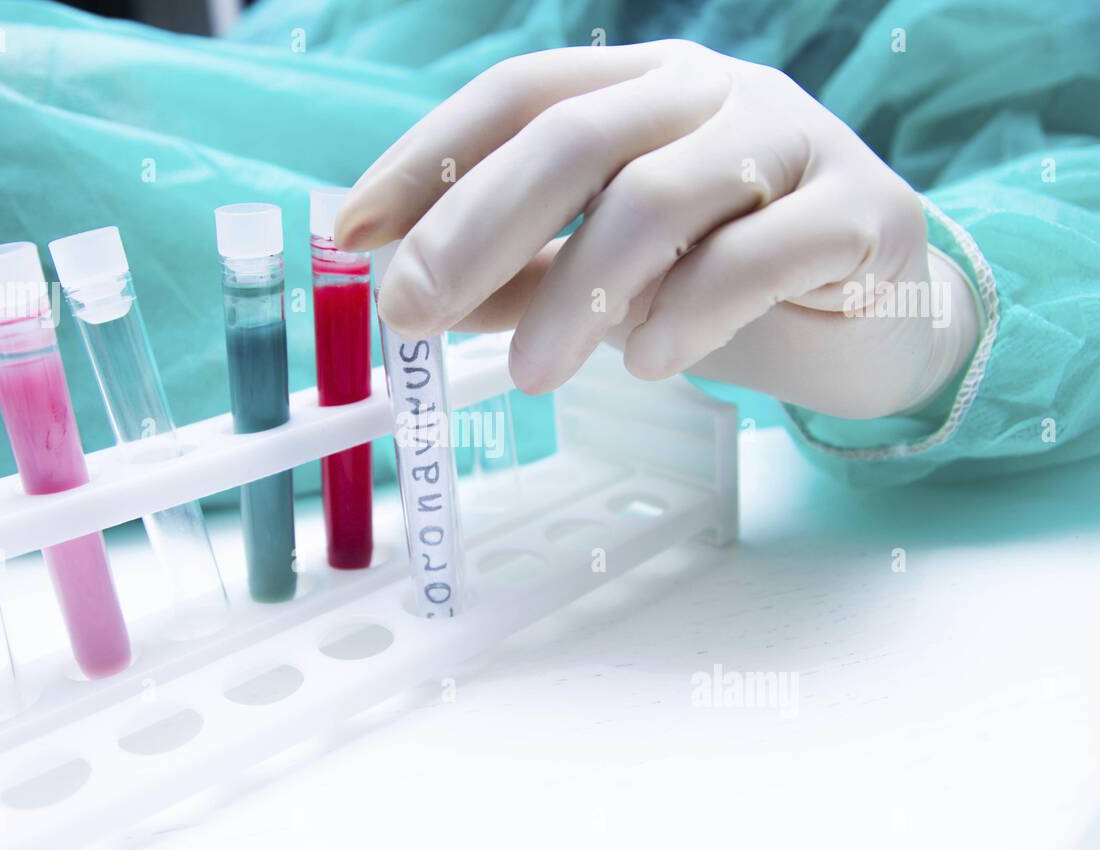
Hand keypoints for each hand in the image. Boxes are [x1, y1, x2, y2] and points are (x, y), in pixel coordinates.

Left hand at [336, 41, 977, 418]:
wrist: (883, 318)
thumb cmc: (729, 287)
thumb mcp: (608, 278)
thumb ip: (519, 275)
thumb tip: (410, 292)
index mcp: (644, 88)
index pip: (520, 97)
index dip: (429, 158)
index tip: (353, 229)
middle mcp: (712, 94)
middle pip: (576, 135)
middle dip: (476, 226)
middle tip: (411, 311)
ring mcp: (794, 141)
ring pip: (659, 195)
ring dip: (576, 290)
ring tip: (533, 373)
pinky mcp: (861, 212)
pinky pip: (757, 254)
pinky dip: (688, 313)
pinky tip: (650, 363)